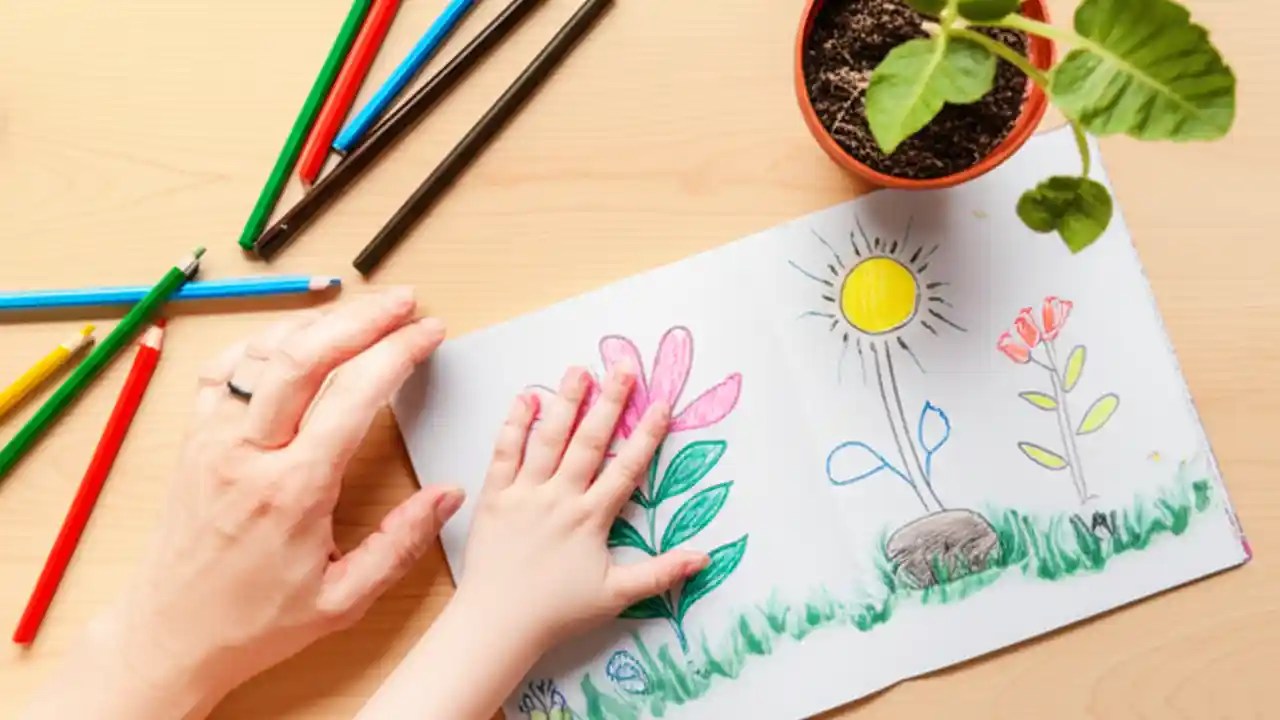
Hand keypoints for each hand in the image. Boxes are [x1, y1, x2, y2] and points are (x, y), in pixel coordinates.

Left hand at [23, 289, 461, 719]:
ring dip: (317, 322)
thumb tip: (450, 495)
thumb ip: (402, 543)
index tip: (429, 333)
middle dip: (363, 316)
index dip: (399, 352)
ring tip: (359, 311)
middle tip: (404, 300)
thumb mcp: (344, 600)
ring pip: (263, 352)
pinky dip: (261, 341)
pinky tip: (293, 337)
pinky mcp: (193, 438)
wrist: (171, 635)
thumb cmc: (254, 622)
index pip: (354, 393)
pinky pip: (223, 368)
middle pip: (306, 354)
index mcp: (293, 490)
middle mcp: (247, 453)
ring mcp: (213, 440)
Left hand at [354, 365, 707, 719]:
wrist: (498, 623)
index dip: (646, 435)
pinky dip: (515, 424)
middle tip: (623, 369)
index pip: (626, 468)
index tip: (661, 405)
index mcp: (591, 518)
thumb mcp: (616, 595)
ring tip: (579, 370)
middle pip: (589, 441)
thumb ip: (660, 573)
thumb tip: (704, 558)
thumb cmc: (558, 611)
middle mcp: (560, 498)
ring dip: (565, 402)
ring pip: (548, 439)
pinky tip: (526, 398)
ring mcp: (525, 494)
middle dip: (610, 402)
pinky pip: (505, 453)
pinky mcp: (496, 497)